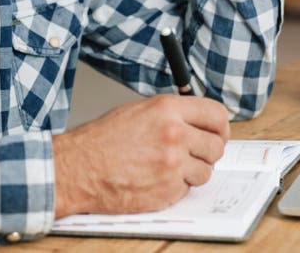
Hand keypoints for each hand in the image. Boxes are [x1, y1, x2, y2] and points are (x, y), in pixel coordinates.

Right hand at [52, 94, 229, 216]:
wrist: (79, 168)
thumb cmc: (102, 140)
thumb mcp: (139, 111)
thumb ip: (172, 114)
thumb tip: (198, 121)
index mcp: (168, 109)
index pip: (217, 115)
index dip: (220, 127)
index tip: (218, 134)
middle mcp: (175, 134)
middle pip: (217, 146)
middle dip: (207, 152)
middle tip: (192, 154)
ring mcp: (173, 164)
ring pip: (205, 171)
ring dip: (192, 172)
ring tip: (166, 167)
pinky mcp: (168, 190)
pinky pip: (187, 190)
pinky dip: (176, 187)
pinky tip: (155, 179)